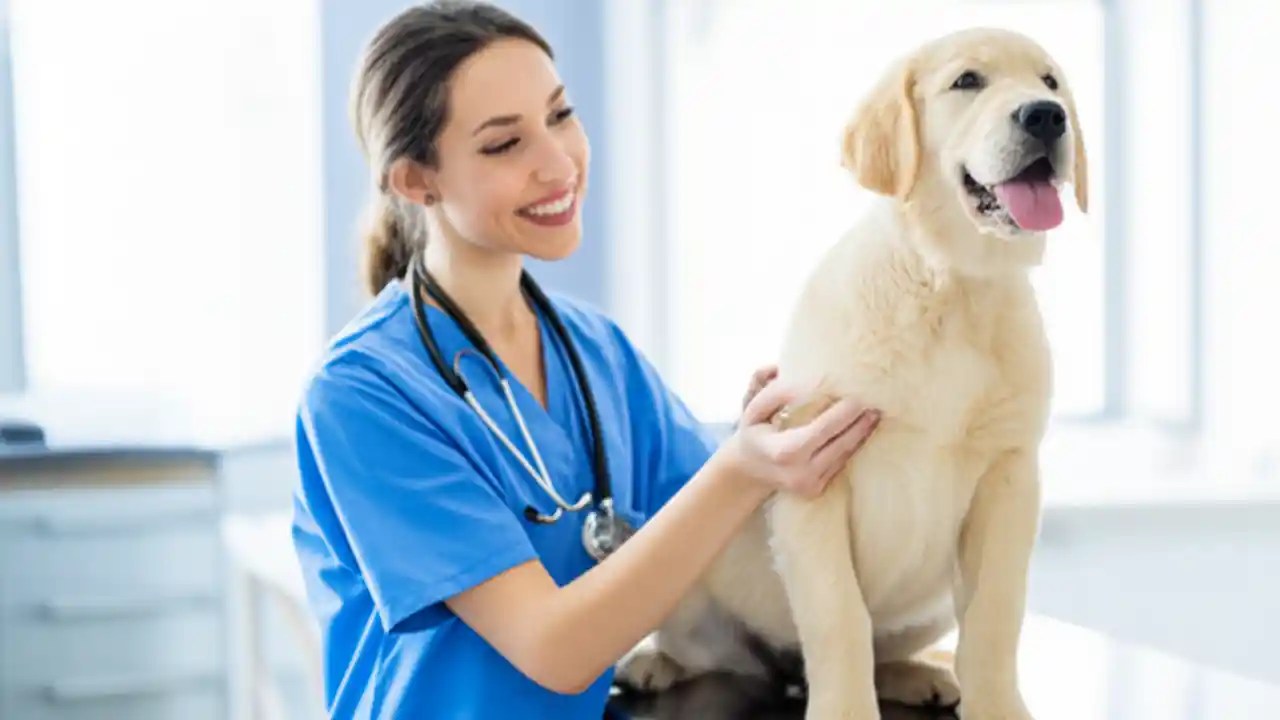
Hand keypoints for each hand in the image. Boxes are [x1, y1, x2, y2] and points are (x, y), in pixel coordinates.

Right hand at [724, 369, 880, 497]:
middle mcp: (799, 473)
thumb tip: (784, 371)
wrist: (749, 471)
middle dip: (861, 422)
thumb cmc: (753, 434)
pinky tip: (862, 428)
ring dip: (862, 433)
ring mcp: (810, 485)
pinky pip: (840, 463)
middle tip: (876, 402)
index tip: (858, 396)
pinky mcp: (817, 489)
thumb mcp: (753, 409)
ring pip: (845, 454)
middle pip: (841, 443)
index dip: (843, 413)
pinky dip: (852, 445)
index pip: (822, 429)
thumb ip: (770, 390)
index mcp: (783, 452)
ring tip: (875, 413)